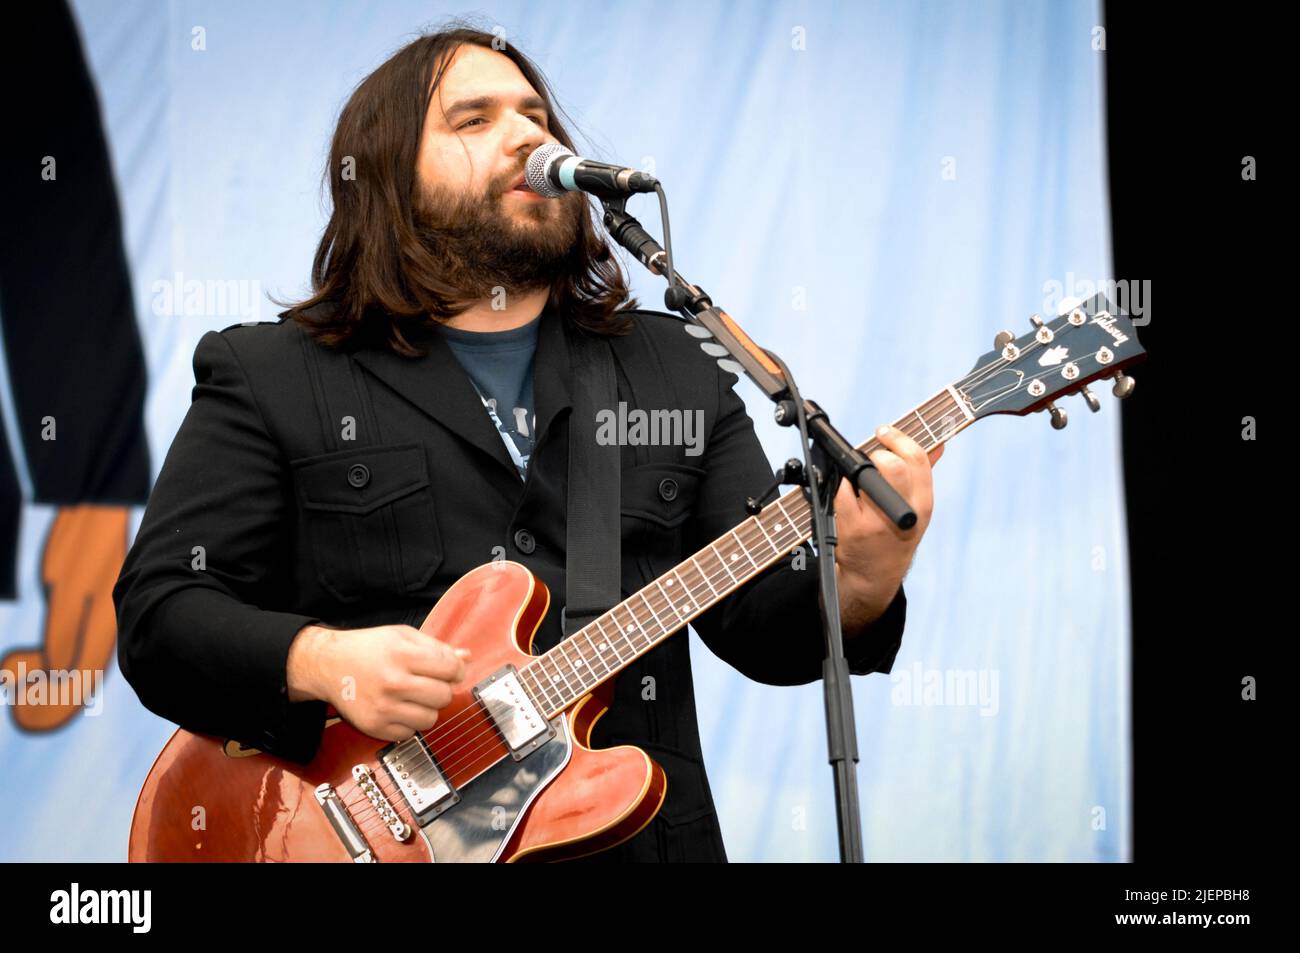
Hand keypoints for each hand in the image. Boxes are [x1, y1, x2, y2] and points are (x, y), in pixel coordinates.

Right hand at [287, 623, 470, 740]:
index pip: (451, 669)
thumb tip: (466, 658)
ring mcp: (383, 708)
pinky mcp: (374, 727)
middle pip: (444, 696)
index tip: (449, 671)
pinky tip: (397, 708)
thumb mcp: (402, 636)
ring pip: (430, 719)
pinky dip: (407, 724)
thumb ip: (437, 647)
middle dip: (441, 689)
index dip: (456, 670)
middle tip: (427, 683)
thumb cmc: (367, 648)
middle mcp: (393, 682)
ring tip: (411, 696)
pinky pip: (409, 734)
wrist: (327, 665)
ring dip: (426, 709)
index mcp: (402, 655)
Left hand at [833, 425, 942, 633]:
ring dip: (857, 472)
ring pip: (863, 476)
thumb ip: (923, 474)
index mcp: (924, 503)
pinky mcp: (853, 527)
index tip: (885, 432)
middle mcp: (904, 513)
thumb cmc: (895, 534)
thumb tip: (939, 444)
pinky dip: (841, 487)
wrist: (875, 575)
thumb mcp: (917, 508)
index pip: (917, 459)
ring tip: (859, 482)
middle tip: (872, 458)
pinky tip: (848, 496)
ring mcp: (877, 521)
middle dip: (878, 455)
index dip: (898, 438)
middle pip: (891, 465)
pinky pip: (842, 492)